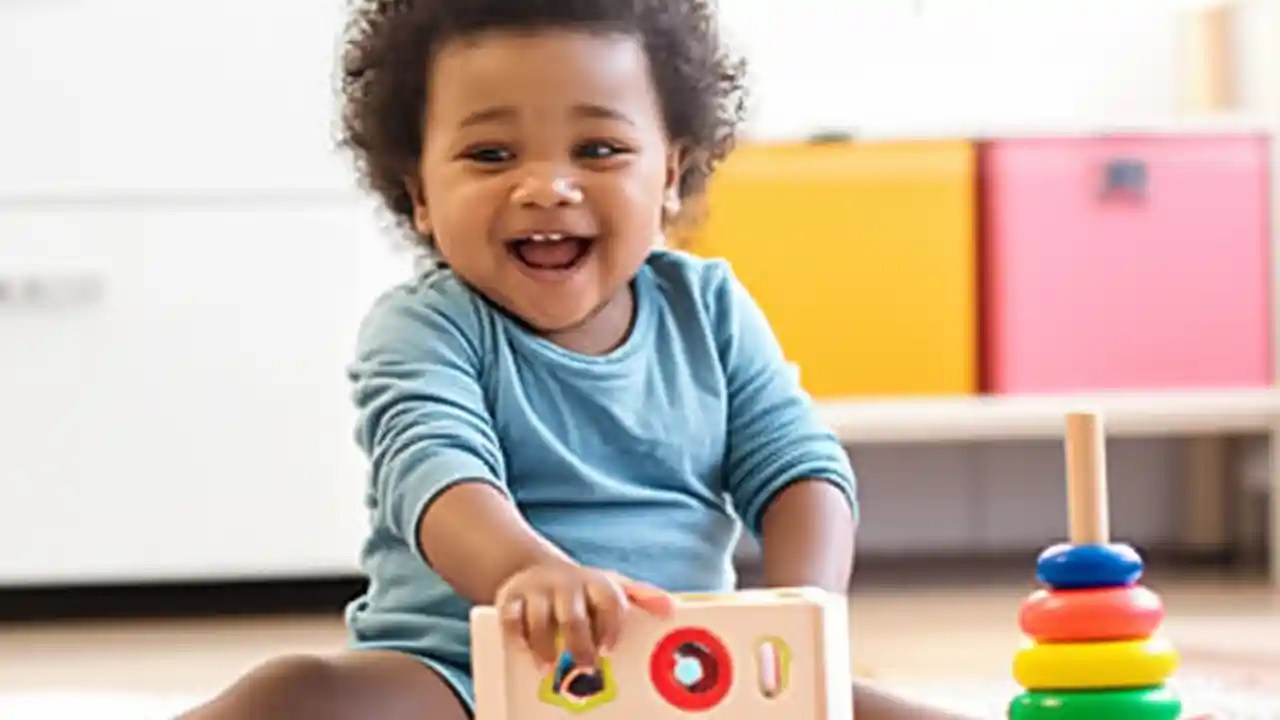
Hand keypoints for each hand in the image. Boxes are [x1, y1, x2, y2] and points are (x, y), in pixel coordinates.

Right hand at [495, 560, 673, 669]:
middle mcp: (566, 583)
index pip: (608, 599)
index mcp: (596, 582)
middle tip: (584, 668)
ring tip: (549, 667)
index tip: (609, 648)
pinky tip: (525, 651)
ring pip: (540, 619)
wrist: (535, 568)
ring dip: (545, 647)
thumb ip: (643, 597)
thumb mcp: (612, 586)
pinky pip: (510, 618)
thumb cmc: (583, 589)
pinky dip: (517, 637)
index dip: (610, 625)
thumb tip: (672, 610)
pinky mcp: (510, 597)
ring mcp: (537, 589)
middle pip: (573, 615)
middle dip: (579, 645)